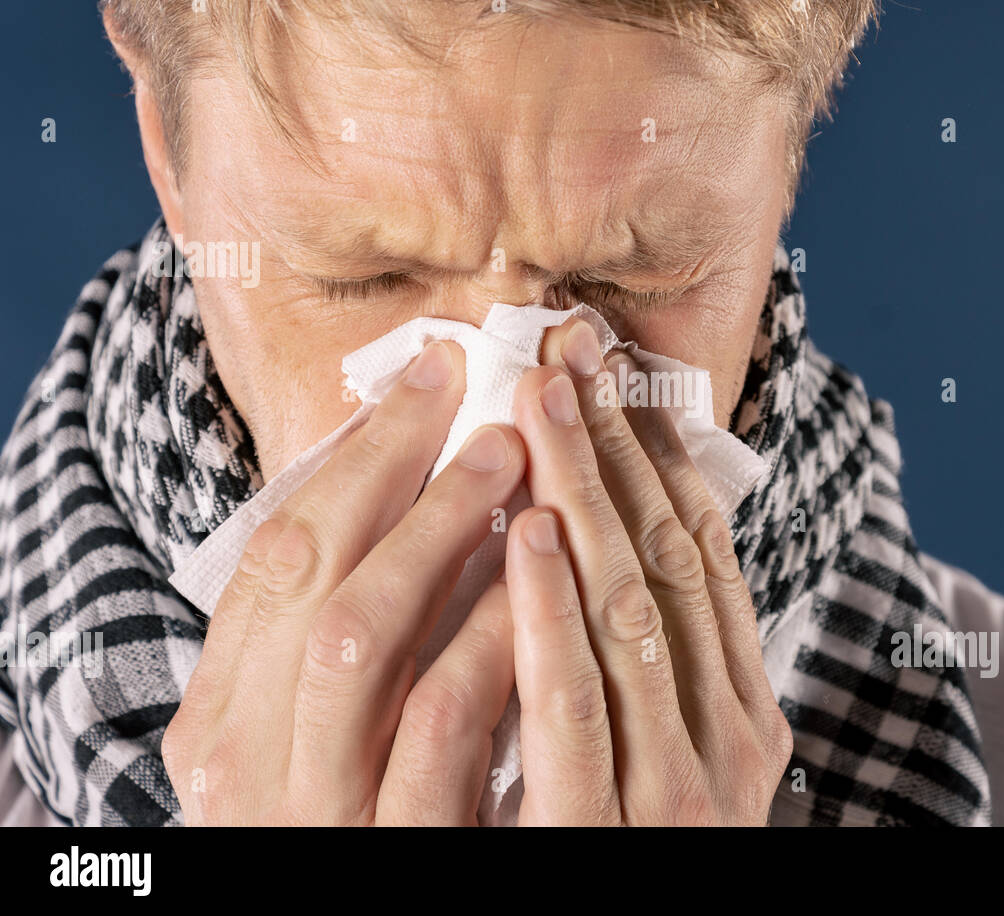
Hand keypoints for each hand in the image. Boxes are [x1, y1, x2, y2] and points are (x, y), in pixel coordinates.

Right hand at [162, 341, 526, 824]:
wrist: (395, 908)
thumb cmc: (374, 818)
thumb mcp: (335, 732)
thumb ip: (359, 633)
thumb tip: (420, 488)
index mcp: (225, 722)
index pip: (274, 557)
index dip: (356, 456)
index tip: (429, 377)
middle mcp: (251, 768)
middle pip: (312, 579)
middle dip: (403, 472)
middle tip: (488, 396)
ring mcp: (323, 811)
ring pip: (366, 642)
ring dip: (448, 531)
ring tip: (521, 454)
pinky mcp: (410, 851)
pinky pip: (446, 726)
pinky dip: (490, 632)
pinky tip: (541, 569)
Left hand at [504, 317, 792, 824]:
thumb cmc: (643, 850)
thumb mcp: (671, 753)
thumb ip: (646, 666)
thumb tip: (599, 546)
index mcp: (748, 710)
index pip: (704, 554)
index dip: (657, 455)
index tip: (611, 374)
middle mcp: (732, 739)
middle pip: (670, 561)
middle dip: (614, 446)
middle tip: (567, 348)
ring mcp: (683, 786)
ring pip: (631, 611)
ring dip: (584, 496)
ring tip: (543, 401)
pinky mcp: (618, 831)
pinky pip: (577, 703)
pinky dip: (551, 609)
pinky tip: (525, 529)